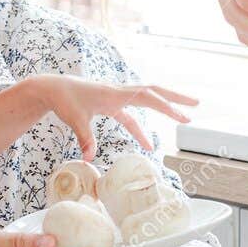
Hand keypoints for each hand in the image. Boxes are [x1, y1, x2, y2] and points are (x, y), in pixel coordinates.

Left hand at [29, 75, 195, 160]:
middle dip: (175, 98)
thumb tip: (89, 158)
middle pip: (154, 91)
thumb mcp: (74, 119)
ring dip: (164, 109)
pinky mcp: (110, 105)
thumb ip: (85, 137)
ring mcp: (116, 98)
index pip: (148, 96)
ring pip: (146, 101)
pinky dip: (141, 128)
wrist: (51, 89)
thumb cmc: (64, 100)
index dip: (166, 106)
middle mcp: (120, 92)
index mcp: (115, 93)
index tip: (181, 116)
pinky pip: (131, 116)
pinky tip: (146, 144)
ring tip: (183, 119)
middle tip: (196, 105)